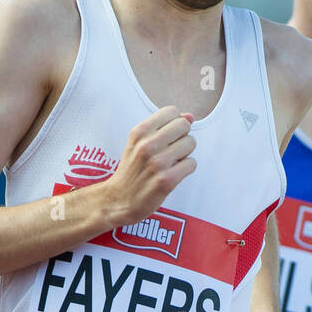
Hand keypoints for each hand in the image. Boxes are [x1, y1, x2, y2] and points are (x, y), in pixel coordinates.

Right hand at [105, 106, 196, 224]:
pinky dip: (186, 169)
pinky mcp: (166, 180)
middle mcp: (147, 145)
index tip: (168, 136)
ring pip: (190, 143)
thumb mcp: (139, 142)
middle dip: (182, 137)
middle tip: (172, 150)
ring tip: (172, 163)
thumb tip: (190, 116)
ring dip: (185, 153)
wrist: (119, 199)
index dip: (174, 123)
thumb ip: (163, 126)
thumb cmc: (132, 169)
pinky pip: (191, 164)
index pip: (172, 112)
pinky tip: (174, 174)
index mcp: (139, 132)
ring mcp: (157, 163)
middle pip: (184, 125)